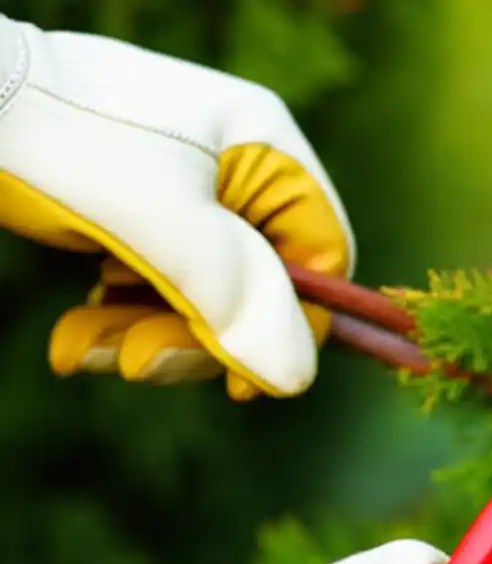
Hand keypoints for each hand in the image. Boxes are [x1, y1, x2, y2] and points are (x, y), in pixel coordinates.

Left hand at [0, 14, 353, 399]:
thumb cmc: (63, 145)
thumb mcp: (161, 228)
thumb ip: (237, 300)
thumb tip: (296, 380)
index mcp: (266, 146)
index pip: (320, 253)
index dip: (293, 324)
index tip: (241, 383)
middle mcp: (234, 166)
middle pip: (255, 284)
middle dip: (192, 335)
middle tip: (135, 362)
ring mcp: (182, 188)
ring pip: (197, 292)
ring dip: (142, 335)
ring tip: (78, 349)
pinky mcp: (133, 208)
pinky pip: (151, 282)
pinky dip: (115, 318)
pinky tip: (72, 335)